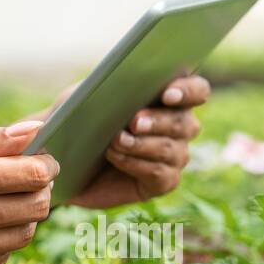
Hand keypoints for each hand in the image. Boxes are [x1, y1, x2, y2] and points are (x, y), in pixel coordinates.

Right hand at [0, 121, 55, 263]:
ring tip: (5, 202)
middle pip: (34, 208)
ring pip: (21, 236)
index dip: (46, 166)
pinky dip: (0, 241)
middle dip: (41, 191)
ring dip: (23, 217)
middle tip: (30, 182)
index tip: (44, 162)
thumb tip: (31, 133)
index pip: (30, 176)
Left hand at [65, 75, 209, 208]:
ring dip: (142, 144)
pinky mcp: (163, 182)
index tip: (167, 94)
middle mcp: (180, 127)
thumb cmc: (78, 120)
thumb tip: (119, 81)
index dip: (189, 91)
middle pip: (185, 122)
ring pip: (172, 150)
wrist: (66, 162)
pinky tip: (115, 157)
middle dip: (159, 121)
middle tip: (133, 122)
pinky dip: (136, 164)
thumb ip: (102, 86)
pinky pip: (161, 174)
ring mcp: (175, 156)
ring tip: (116, 141)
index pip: (197, 90)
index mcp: (170, 98)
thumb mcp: (83, 97)